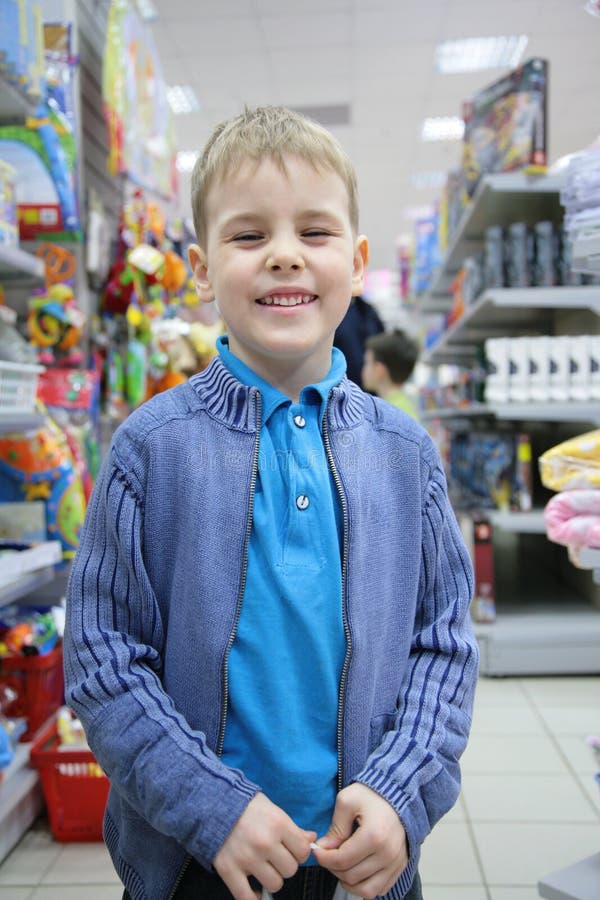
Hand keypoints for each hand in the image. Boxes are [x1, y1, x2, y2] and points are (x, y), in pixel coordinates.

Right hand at [213, 793, 315, 899]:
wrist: (213, 803)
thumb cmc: (245, 805)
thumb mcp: (272, 809)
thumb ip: (293, 827)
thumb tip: (311, 839)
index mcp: (278, 824)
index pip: (304, 851)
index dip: (300, 852)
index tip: (292, 850)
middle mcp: (265, 843)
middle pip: (290, 870)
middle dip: (285, 865)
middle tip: (275, 857)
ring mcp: (247, 858)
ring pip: (274, 884)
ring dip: (271, 878)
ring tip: (263, 868)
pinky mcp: (229, 870)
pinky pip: (246, 897)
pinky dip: (253, 898)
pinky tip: (254, 890)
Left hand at [311, 783, 407, 899]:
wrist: (397, 793)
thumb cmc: (371, 794)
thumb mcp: (347, 801)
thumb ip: (335, 828)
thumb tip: (324, 849)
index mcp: (374, 836)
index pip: (342, 860)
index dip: (324, 858)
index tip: (317, 850)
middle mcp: (388, 854)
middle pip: (351, 876)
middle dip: (333, 868)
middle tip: (328, 854)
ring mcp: (396, 863)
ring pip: (366, 890)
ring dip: (348, 881)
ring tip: (341, 865)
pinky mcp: (400, 867)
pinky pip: (380, 889)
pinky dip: (365, 886)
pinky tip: (356, 870)